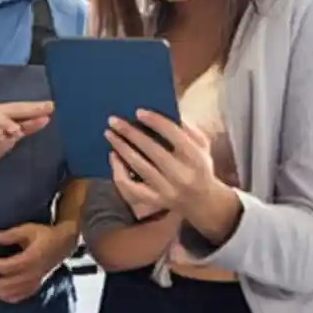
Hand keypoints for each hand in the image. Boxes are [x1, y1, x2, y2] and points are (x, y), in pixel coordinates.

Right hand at [0, 102, 52, 175]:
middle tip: (47, 107)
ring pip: (0, 116)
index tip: (53, 106)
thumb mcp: (8, 139)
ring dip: (10, 123)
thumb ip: (24, 129)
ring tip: (18, 131)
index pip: (22, 110)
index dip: (37, 108)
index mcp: (2, 114)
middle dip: (31, 108)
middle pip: (14, 109)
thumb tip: (44, 119)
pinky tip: (2, 136)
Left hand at [0, 223, 73, 303]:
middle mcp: (33, 274)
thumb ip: (10, 234)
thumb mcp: (29, 228)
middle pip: (5, 284)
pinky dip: (3, 296)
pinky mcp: (34, 286)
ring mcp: (34, 282)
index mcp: (32, 259)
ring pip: (10, 293)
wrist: (64, 244)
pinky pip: (17, 297)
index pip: (7, 267)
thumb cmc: (45, 234)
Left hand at [106, 110, 240, 241]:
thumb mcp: (202, 144)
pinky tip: (114, 157)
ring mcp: (167, 189)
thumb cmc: (199, 165)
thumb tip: (161, 112)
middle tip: (113, 120)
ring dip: (121, 148)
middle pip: (151, 149)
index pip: (173, 134)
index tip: (138, 112)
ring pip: (139, 166)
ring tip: (109, 134)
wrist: (203, 201)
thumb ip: (186, 128)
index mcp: (194, 156)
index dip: (155, 121)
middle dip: (130, 133)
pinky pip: (131, 188)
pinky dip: (119, 172)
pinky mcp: (155, 200)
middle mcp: (181, 174)